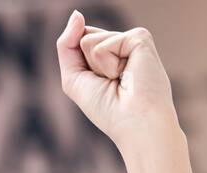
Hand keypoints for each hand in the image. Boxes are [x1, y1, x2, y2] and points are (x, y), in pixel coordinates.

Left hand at [55, 10, 178, 152]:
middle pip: (82, 39)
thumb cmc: (107, 109)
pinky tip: (127, 74)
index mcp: (108, 55)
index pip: (80, 41)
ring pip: (89, 40)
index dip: (80, 64)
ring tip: (119, 80)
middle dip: (88, 66)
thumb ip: (67, 45)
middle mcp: (121, 45)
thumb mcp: (74, 78)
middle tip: (110, 84)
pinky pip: (104, 43)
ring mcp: (131, 40)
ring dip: (98, 67)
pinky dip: (109, 64)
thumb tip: (76, 14)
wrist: (136, 123)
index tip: (98, 84)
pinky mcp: (140, 37)